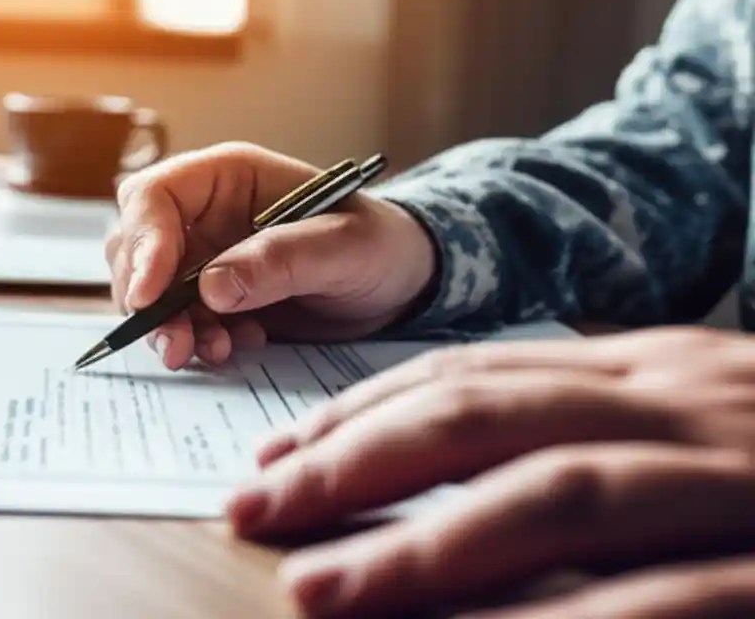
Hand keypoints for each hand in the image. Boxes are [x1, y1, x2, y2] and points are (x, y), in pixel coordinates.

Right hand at [106, 142, 436, 368]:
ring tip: (213, 351)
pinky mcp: (213, 297)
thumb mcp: (347, 247)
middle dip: (147, 298)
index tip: (150, 295)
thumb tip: (211, 288)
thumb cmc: (381, 245)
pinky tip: (236, 346)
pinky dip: (194, 340)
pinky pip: (178, 319)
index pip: (154, 196)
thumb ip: (282, 260)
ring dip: (168, 326)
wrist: (400, 285)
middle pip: (136, 246)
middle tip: (175, 343)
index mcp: (229, 176)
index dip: (142, 242)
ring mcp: (205, 256)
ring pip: (150, 289)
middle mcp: (205, 213)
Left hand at [227, 327, 754, 617]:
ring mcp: (740, 479)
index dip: (358, 415)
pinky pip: (659, 601)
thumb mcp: (686, 426)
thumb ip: (583, 433)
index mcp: (652, 366)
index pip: (472, 375)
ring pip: (556, 496)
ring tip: (319, 594)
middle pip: (484, 418)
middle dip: (354, 464)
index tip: (272, 459)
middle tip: (254, 513)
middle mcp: (685, 402)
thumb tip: (447, 484)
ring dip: (424, 547)